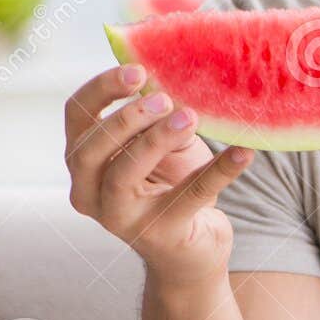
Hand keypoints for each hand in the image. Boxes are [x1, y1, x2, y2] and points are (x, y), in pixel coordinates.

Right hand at [64, 66, 253, 286]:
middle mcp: (89, 192)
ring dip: (156, 141)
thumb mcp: (163, 145)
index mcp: (84, 161)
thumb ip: (158, 115)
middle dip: (125, 118)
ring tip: (190, 117)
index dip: (102, 90)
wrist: (192, 249)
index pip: (76, 116)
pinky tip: (243, 152)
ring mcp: (120, 218)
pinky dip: (218, 170)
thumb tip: (176, 72)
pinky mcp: (160, 234)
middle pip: (90, 148)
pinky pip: (189, 197)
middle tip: (164, 98)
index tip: (138, 70)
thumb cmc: (173, 186)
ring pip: (123, 174)